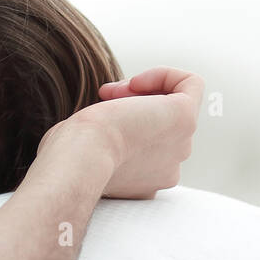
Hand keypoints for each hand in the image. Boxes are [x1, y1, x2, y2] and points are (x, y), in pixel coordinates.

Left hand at [38, 67, 201, 199]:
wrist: (82, 156)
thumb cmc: (69, 158)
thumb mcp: (83, 158)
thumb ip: (101, 152)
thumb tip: (103, 132)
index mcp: (144, 184)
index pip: (142, 149)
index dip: (122, 127)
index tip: (97, 121)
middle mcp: (168, 170)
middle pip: (157, 127)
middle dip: (131, 106)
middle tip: (103, 101)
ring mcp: (181, 145)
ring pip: (171, 107)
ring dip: (140, 93)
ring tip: (110, 94)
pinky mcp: (186, 119)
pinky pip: (190, 84)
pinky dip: (164, 74)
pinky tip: (135, 81)